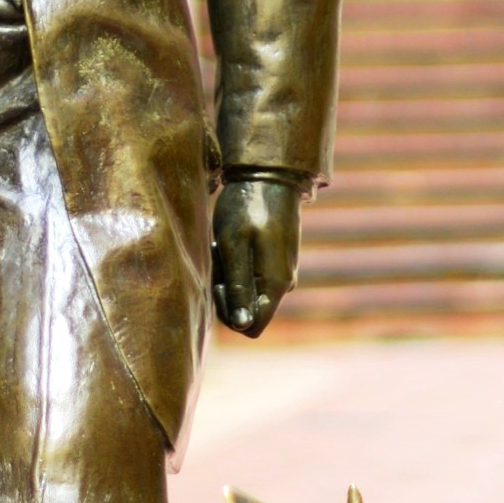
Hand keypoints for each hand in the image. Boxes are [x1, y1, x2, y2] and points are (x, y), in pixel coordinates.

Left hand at [211, 179, 299, 337]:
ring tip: (224, 245)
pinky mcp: (279, 258)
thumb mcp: (233, 246)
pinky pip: (254, 275)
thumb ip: (239, 287)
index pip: (251, 327)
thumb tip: (243, 326)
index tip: (219, 283)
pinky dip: (238, 264)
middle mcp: (284, 283)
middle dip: (227, 292)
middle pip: (248, 310)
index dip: (228, 314)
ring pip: (249, 291)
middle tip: (219, 257)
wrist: (270, 174)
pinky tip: (232, 241)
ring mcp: (284, 270)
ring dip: (231, 275)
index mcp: (275, 285)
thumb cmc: (246, 207)